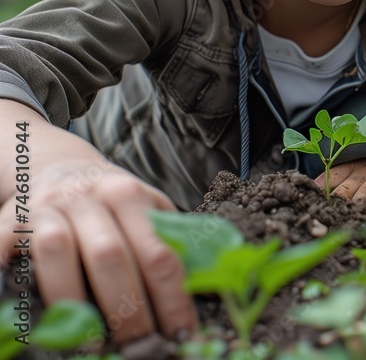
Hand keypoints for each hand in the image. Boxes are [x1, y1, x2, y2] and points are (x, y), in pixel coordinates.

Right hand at [0, 103, 196, 343]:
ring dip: (72, 300)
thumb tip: (205, 287)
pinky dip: (9, 270)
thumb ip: (170, 240)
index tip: (181, 334)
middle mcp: (91, 198)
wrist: (60, 165)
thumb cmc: (113, 202)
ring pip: (58, 251)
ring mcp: (49, 207)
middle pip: (111, 257)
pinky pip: (6, 245)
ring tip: (89, 342)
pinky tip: (21, 307)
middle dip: (127, 309)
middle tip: (139, 347)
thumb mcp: (149, 208)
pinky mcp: (12, 216)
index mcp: (132, 197)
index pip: (160, 253)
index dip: (172, 299)